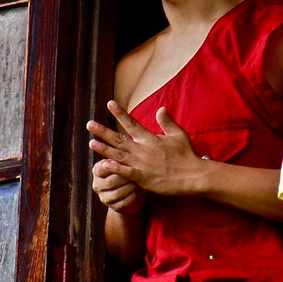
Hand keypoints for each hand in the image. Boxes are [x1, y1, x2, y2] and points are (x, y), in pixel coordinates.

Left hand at [86, 101, 206, 197]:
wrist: (193, 175)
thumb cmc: (187, 155)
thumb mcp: (178, 135)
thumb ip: (167, 122)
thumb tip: (161, 108)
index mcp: (149, 138)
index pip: (131, 123)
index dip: (119, 113)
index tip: (109, 103)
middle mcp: (142, 149)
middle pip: (119, 138)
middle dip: (103, 131)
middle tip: (89, 124)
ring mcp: (141, 164)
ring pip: (117, 154)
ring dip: (103, 148)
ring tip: (91, 142)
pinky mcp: (142, 177)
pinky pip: (125, 172)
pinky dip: (114, 168)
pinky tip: (103, 164)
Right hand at [92, 156, 144, 213]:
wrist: (128, 187)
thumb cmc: (124, 168)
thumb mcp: (120, 160)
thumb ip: (119, 153)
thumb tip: (125, 141)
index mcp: (97, 170)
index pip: (102, 169)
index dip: (113, 166)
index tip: (124, 162)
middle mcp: (97, 185)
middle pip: (110, 182)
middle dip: (124, 177)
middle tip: (136, 172)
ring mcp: (104, 197)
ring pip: (117, 194)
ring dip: (129, 187)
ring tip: (138, 181)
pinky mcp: (114, 207)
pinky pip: (123, 203)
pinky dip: (132, 197)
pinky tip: (139, 191)